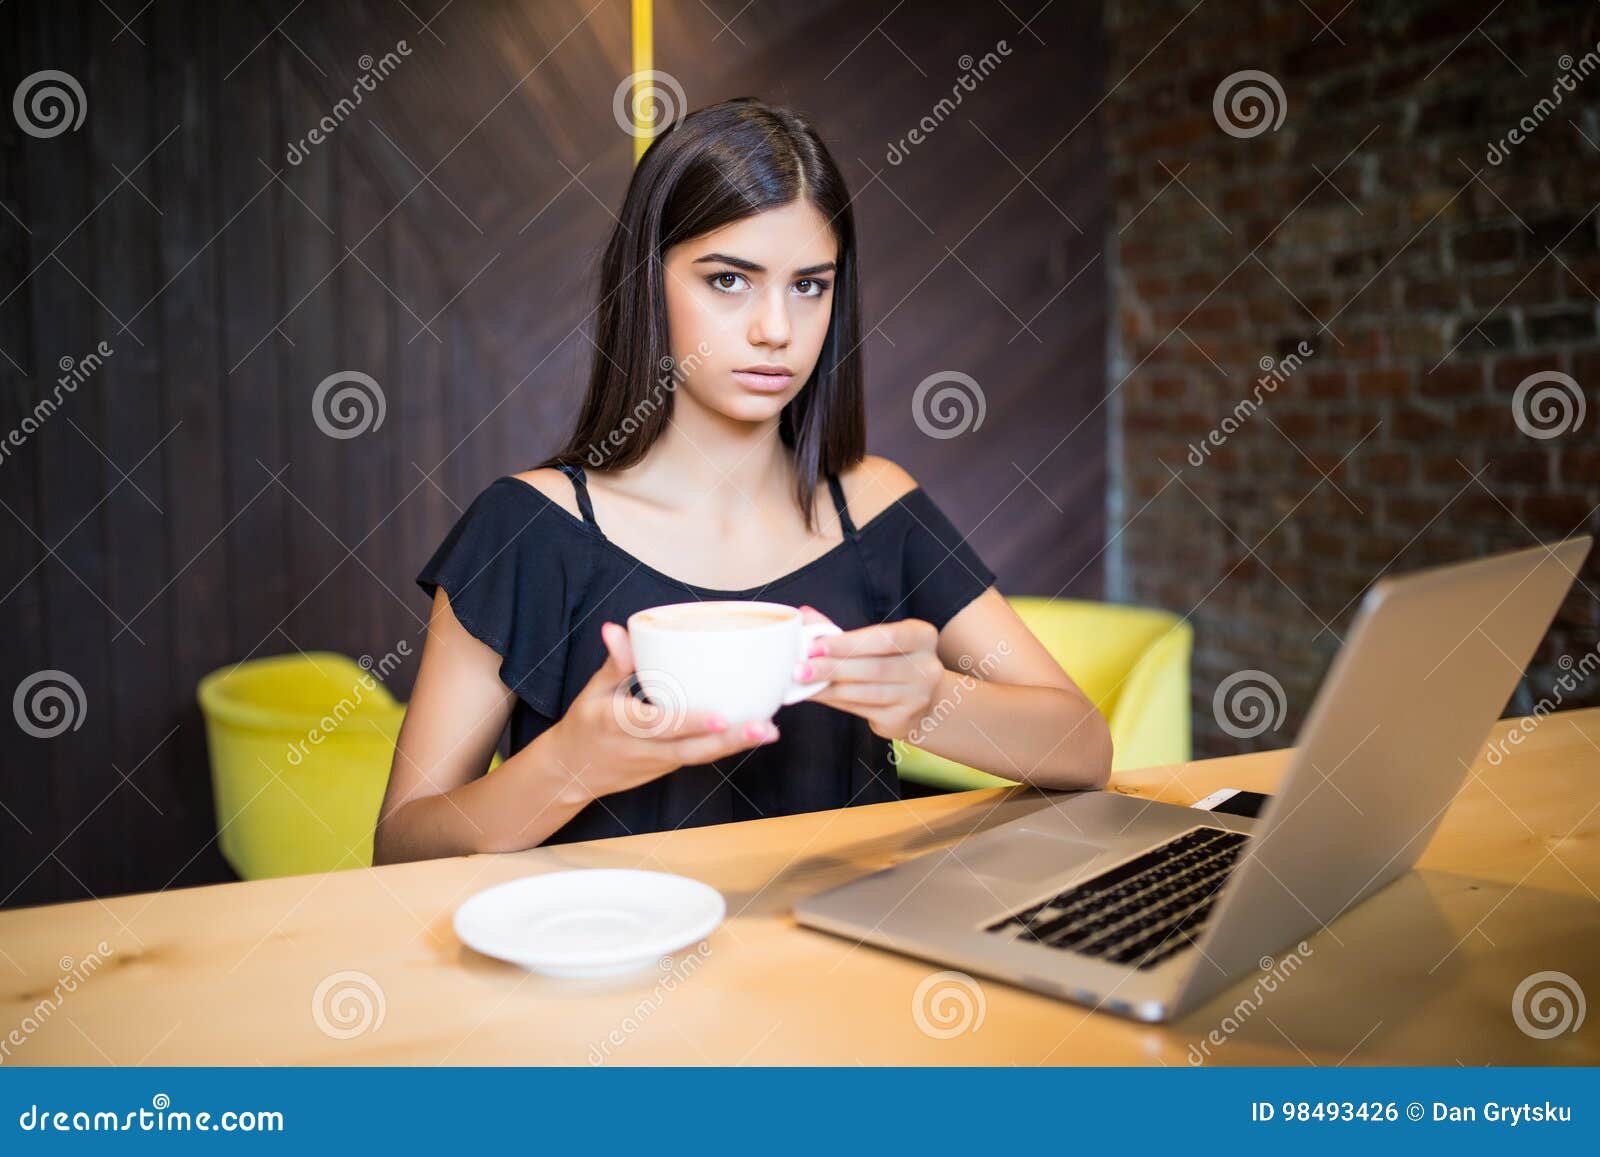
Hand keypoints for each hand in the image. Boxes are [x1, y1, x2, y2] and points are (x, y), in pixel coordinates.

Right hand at [549, 621, 779, 800]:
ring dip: (736, 746)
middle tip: (766, 728)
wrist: (573, 773)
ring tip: (769, 731)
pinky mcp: (668, 767)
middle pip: (691, 748)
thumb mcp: (593, 692)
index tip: (721, 716)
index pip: (659, 725)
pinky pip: (699, 756)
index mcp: (620, 725)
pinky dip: (726, 747)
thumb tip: (617, 628)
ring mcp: (658, 763)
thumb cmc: (586, 725)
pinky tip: (754, 732)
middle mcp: (643, 748)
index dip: (691, 722)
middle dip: (730, 740)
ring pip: (701, 756)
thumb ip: (615, 662)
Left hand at [794, 606, 943, 740]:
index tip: (815, 646)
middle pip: (874, 667)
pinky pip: (862, 709)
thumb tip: (805, 614)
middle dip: (833, 667)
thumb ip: (842, 630)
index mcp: (922, 636)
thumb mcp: (876, 641)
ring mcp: (917, 696)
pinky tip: (816, 694)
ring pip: (866, 692)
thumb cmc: (892, 661)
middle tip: (801, 668)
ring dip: (829, 687)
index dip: (848, 643)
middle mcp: (926, 667)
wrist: (924, 700)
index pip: (885, 638)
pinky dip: (835, 701)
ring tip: (802, 682)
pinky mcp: (902, 719)